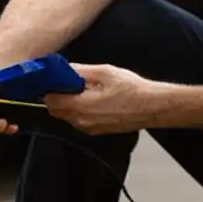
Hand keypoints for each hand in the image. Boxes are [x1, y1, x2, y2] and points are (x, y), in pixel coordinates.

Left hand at [44, 63, 169, 134]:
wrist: (152, 107)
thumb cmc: (130, 88)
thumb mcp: (104, 72)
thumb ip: (80, 71)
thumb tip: (65, 70)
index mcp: (80, 106)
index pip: (50, 100)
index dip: (49, 89)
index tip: (55, 79)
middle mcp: (81, 121)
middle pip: (56, 110)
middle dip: (57, 97)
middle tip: (69, 83)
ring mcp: (89, 128)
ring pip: (68, 116)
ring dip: (69, 104)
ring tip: (85, 90)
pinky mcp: (97, 131)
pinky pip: (80, 121)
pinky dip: (80, 111)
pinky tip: (94, 99)